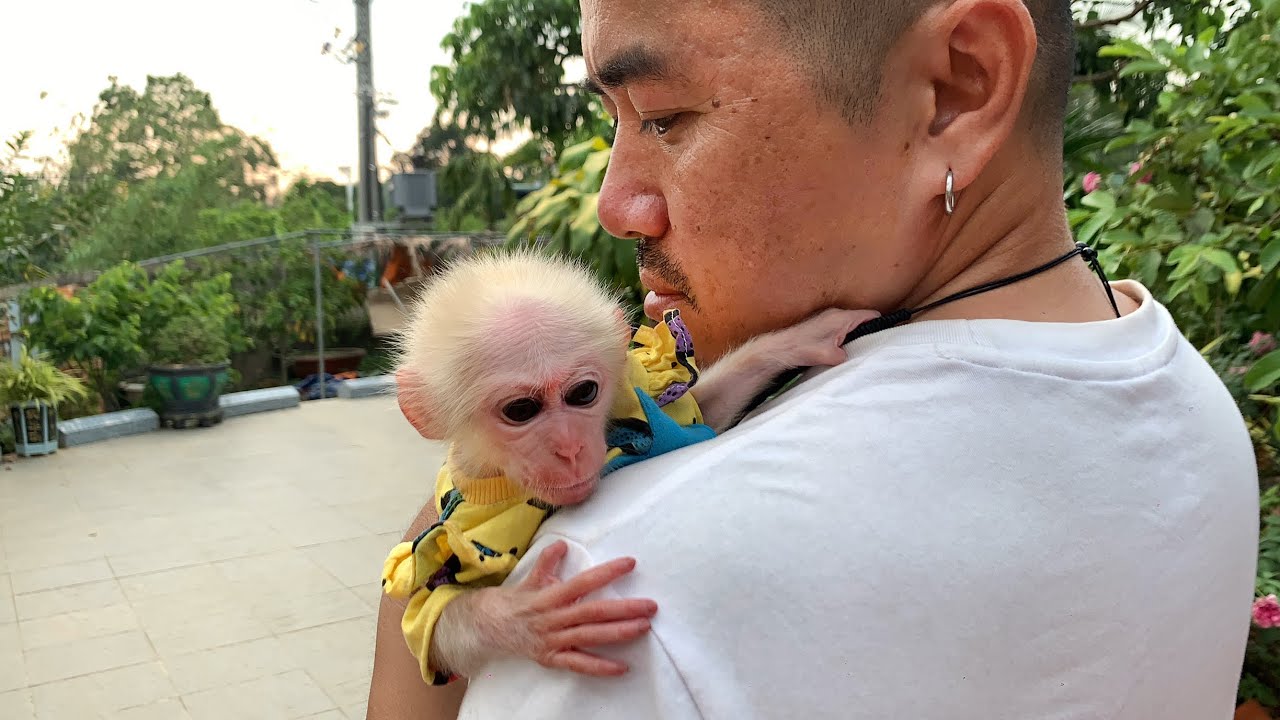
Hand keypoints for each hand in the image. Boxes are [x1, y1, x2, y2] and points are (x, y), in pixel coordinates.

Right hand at [479, 540, 657, 675]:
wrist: (484, 628)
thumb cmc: (513, 602)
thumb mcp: (529, 579)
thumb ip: (548, 562)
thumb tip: (562, 545)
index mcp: (548, 596)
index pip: (582, 582)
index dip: (606, 573)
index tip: (630, 564)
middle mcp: (552, 618)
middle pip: (592, 612)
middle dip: (624, 609)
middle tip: (650, 605)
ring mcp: (552, 640)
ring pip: (589, 636)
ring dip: (619, 633)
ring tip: (643, 627)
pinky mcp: (550, 659)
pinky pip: (578, 664)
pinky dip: (600, 667)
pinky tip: (622, 668)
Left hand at [768, 307, 879, 368]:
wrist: (781, 348)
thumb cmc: (802, 348)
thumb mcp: (829, 356)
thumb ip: (844, 356)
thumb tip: (849, 357)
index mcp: (842, 318)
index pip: (870, 315)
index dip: (881, 324)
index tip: (887, 335)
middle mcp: (837, 314)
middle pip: (862, 320)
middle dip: (869, 331)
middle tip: (874, 346)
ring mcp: (829, 318)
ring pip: (852, 325)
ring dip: (856, 335)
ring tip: (859, 349)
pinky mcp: (822, 325)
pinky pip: (842, 328)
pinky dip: (846, 337)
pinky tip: (844, 350)